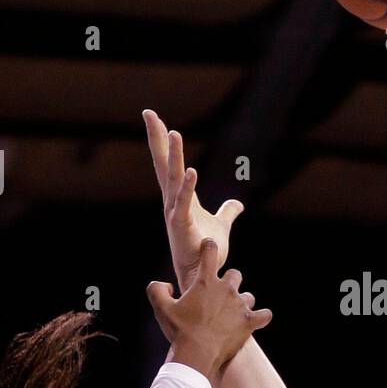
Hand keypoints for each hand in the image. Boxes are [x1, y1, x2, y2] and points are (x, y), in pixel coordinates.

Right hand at [143, 109, 243, 292]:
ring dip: (173, 155)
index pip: (169, 163)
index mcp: (180, 196)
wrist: (202, 274)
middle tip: (149, 113)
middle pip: (163, 163)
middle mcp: (172, 201)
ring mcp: (174, 212)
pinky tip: (192, 169)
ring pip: (172, 178)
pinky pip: (184, 202)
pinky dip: (187, 186)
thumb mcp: (220, 225)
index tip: (155, 118)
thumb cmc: (206, 250)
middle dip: (156, 138)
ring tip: (173, 132)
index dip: (162, 141)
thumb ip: (228, 212)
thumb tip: (237, 204)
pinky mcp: (182, 225)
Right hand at [147, 239, 271, 377]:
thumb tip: (166, 285)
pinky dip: (261, 317)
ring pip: (248, 296)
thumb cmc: (179, 331)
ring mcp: (240, 305)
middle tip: (218, 297)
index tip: (208, 247)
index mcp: (205, 282)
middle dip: (228, 283)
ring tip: (231, 316)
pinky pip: (265, 315)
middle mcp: (226, 289)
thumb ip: (157, 289)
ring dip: (241, 303)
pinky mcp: (250, 322)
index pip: (210, 251)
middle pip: (235, 274)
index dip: (209, 246)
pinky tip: (254, 321)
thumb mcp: (161, 308)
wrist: (197, 354)